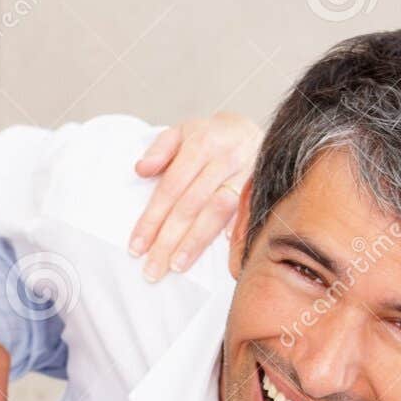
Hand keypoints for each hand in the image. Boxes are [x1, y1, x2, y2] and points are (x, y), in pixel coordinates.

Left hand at [130, 112, 260, 280]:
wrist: (253, 131)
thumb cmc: (212, 137)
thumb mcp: (184, 132)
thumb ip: (161, 149)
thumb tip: (140, 170)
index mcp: (202, 143)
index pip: (171, 187)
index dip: (153, 219)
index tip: (136, 247)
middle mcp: (224, 158)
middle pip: (190, 204)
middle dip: (168, 240)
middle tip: (152, 269)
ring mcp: (246, 174)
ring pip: (217, 212)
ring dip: (196, 242)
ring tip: (176, 267)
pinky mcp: (263, 188)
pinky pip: (248, 214)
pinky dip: (237, 233)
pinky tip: (225, 255)